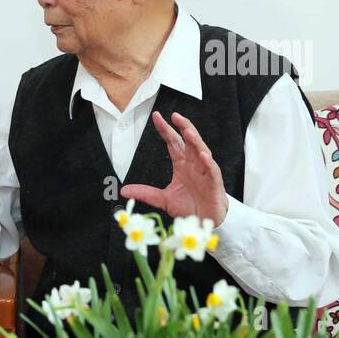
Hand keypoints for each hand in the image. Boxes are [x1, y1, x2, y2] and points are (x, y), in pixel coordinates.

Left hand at [120, 111, 228, 226]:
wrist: (206, 221)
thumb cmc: (190, 206)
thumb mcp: (163, 199)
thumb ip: (146, 193)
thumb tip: (124, 190)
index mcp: (182, 165)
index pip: (173, 143)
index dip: (166, 130)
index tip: (157, 117)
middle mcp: (194, 165)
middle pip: (189, 142)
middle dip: (183, 127)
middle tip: (175, 116)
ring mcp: (205, 173)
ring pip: (202, 151)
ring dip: (195, 141)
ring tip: (187, 130)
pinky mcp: (214, 184)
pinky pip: (211, 170)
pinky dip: (208, 162)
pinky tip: (203, 155)